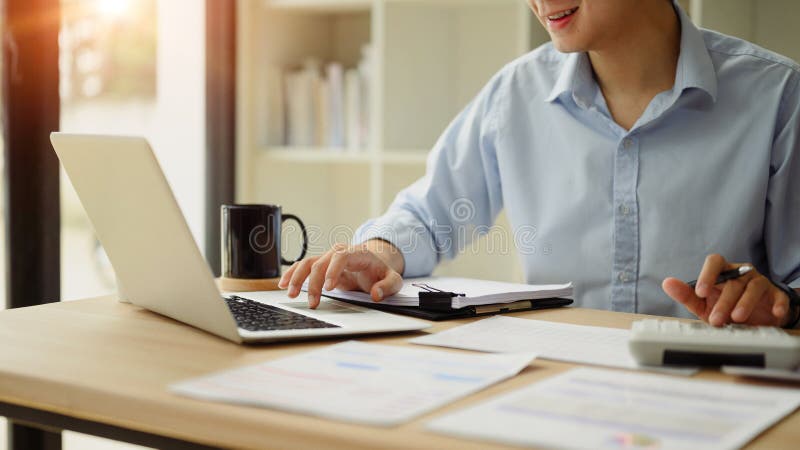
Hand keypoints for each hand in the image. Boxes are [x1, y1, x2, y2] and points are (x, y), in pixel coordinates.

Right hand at [278, 241, 404, 308]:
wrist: (373, 262)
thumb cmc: (381, 271)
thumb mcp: (393, 279)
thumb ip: (387, 286)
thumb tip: (376, 294)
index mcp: (357, 253)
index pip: (341, 257)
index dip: (333, 271)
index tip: (329, 288)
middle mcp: (339, 252)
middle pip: (321, 262)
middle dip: (314, 283)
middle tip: (313, 302)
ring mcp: (328, 257)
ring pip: (308, 263)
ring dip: (297, 277)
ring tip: (290, 293)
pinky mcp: (321, 265)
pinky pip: (303, 266)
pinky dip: (292, 273)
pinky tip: (283, 284)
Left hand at [662, 254, 789, 326]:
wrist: (752, 318)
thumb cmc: (724, 307)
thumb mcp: (703, 304)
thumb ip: (685, 294)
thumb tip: (667, 283)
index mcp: (722, 272)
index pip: (715, 261)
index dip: (707, 274)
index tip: (700, 292)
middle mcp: (741, 273)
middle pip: (732, 281)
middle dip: (723, 302)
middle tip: (715, 319)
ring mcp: (759, 282)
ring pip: (753, 287)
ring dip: (745, 303)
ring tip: (736, 318)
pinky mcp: (776, 294)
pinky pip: (779, 296)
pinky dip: (778, 304)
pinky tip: (774, 313)